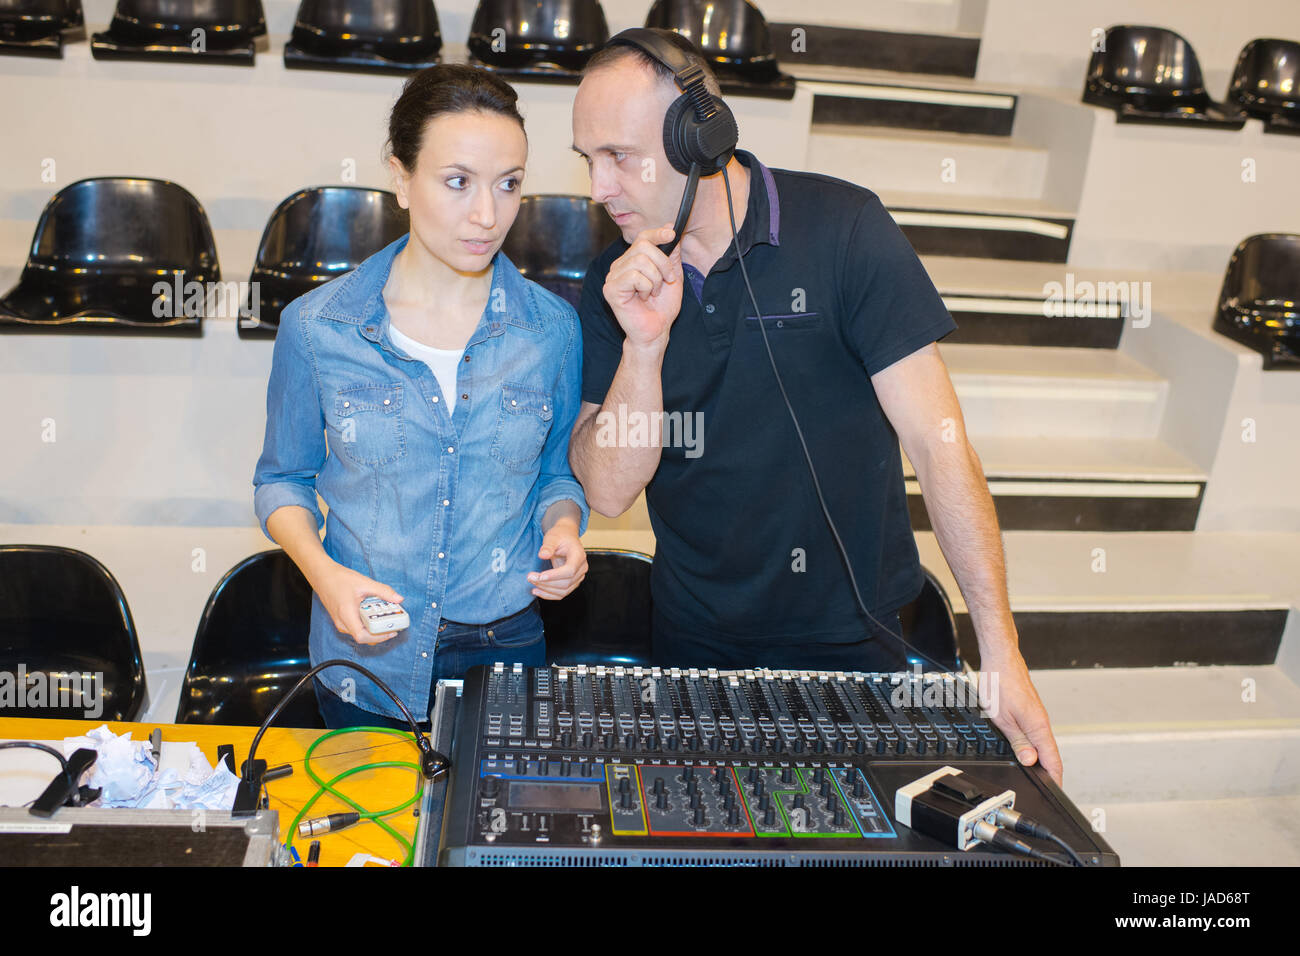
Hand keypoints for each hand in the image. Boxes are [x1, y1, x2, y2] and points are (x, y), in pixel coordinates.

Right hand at [313, 561, 404, 645]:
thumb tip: (399, 599)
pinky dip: (367, 624)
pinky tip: (374, 615)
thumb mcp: (364, 583)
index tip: (391, 631)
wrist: (322, 575)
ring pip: (360, 633)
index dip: (379, 637)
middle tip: (393, 624)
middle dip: (380, 633)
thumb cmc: (339, 579)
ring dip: (374, 628)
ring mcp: (340, 622)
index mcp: (347, 615)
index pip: (362, 636)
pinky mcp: (341, 619)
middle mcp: (342, 622)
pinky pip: (356, 627)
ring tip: (386, 619)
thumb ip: (383, 591)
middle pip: (363, 637)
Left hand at [527, 520, 587, 599]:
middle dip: (546, 583)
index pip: (570, 570)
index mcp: (579, 556)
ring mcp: (578, 577)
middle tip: (530, 577)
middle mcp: (581, 568)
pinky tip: (538, 591)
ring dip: (546, 590)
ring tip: (532, 583)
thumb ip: (548, 546)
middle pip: (566, 583)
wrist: (566, 537)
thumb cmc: (561, 536)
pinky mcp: (572, 583)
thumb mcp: (553, 537)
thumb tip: (543, 555)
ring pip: (564, 591)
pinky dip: (549, 595)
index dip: (555, 575)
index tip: (540, 576)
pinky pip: (562, 594)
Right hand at [603, 224, 683, 350]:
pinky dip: (646, 287)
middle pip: (642, 246)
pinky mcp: (611, 289)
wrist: (656, 331)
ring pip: (639, 261)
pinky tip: (644, 298)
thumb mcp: (672, 276)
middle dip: (662, 263)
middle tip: (667, 280)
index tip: (672, 234)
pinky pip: (634, 276)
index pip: (642, 238)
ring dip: (655, 278)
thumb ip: (670, 254)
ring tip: (654, 292)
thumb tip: (669, 227)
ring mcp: (613, 277)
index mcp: (632, 261)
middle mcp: (620, 266)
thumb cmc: (662, 307)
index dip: (657, 234)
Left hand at [977, 649, 1063, 787]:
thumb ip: (1017, 740)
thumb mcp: (1002, 717)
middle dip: (1049, 773)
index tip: (1055, 792)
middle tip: (1045, 788)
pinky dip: (1035, 746)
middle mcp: (1042, 722)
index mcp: (1038, 726)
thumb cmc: (1000, 683)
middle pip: (1050, 754)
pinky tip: (1029, 751)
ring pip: (1043, 743)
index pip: (1052, 760)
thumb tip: (1030, 761)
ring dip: (1042, 760)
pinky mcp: (1031, 711)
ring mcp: (1037, 716)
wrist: (1001, 658)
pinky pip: (1036, 733)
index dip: (1055, 779)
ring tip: (1038, 775)